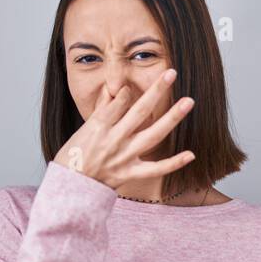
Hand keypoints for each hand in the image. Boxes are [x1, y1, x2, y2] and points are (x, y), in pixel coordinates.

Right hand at [53, 68, 195, 190]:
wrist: (69, 187)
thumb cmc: (73, 156)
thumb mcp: (83, 129)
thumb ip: (101, 109)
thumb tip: (112, 88)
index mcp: (99, 125)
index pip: (120, 101)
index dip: (130, 91)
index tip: (136, 86)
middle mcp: (113, 139)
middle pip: (139, 111)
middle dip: (156, 91)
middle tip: (172, 73)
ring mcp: (123, 156)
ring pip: (152, 135)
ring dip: (172, 118)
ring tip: (188, 102)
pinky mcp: (130, 174)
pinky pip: (155, 169)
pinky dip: (173, 163)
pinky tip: (191, 154)